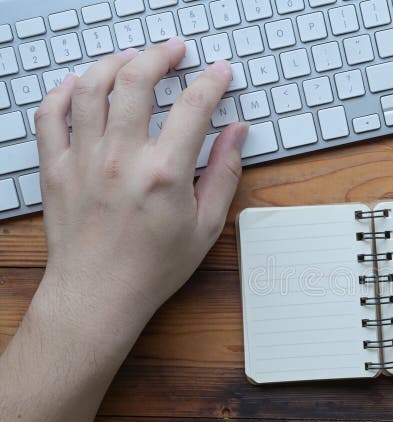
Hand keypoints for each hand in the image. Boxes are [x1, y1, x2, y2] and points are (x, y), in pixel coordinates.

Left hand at [35, 38, 247, 321]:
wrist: (99, 295)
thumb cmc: (153, 268)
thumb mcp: (206, 226)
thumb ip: (224, 173)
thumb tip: (238, 133)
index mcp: (165, 173)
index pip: (194, 106)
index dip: (212, 81)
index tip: (219, 72)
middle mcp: (122, 158)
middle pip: (136, 80)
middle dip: (160, 54)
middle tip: (175, 50)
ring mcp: (83, 160)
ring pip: (90, 87)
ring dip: (113, 63)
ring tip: (131, 59)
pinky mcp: (56, 168)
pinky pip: (50, 114)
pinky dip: (63, 91)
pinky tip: (80, 86)